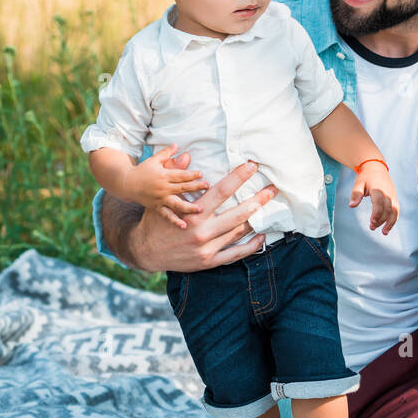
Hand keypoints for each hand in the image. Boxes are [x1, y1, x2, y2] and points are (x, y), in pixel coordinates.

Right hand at [125, 144, 210, 226]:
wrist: (127, 184)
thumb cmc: (142, 170)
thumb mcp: (154, 160)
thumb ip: (166, 153)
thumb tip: (177, 144)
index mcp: (163, 175)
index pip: (180, 175)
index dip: (191, 174)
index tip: (202, 174)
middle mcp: (163, 188)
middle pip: (182, 188)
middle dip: (196, 187)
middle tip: (208, 187)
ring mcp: (160, 199)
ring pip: (177, 204)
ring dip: (189, 207)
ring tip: (201, 209)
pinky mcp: (156, 207)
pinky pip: (167, 215)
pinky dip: (175, 221)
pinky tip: (184, 226)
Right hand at [126, 157, 277, 272]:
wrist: (145, 251)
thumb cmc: (156, 221)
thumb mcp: (164, 198)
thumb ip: (176, 176)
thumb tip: (186, 155)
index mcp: (192, 214)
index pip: (222, 191)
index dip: (239, 177)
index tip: (253, 166)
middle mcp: (202, 231)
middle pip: (238, 213)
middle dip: (258, 199)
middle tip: (273, 189)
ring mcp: (206, 249)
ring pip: (238, 232)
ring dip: (256, 219)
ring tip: (268, 207)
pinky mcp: (208, 262)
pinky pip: (235, 254)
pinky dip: (251, 246)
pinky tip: (261, 236)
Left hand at [350, 161, 398, 234]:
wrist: (376, 167)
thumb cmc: (366, 176)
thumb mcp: (358, 183)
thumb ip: (356, 194)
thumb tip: (351, 206)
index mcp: (378, 188)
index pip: (379, 203)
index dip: (376, 214)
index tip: (371, 223)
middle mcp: (388, 192)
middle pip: (387, 209)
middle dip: (381, 220)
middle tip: (372, 227)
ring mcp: (392, 195)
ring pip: (394, 211)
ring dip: (390, 222)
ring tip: (384, 232)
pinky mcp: (394, 197)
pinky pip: (396, 210)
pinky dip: (393, 219)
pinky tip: (387, 227)